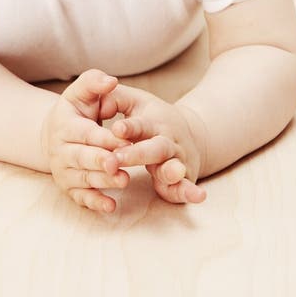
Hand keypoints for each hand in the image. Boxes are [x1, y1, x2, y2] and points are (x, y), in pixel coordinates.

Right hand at [40, 69, 132, 212]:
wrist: (56, 133)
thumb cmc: (76, 109)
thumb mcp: (82, 91)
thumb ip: (95, 82)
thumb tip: (112, 81)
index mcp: (64, 125)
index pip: (86, 132)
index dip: (105, 137)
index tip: (125, 140)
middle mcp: (60, 150)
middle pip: (82, 157)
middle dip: (101, 161)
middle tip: (120, 164)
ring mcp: (63, 171)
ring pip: (84, 178)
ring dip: (103, 181)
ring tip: (124, 181)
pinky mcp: (68, 187)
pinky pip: (81, 197)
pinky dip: (95, 202)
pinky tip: (111, 206)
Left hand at [104, 83, 207, 204]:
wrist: (188, 133)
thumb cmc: (150, 117)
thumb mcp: (134, 102)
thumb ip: (115, 100)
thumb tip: (98, 105)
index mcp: (152, 121)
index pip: (138, 124)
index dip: (128, 127)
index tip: (116, 129)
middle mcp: (166, 140)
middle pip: (153, 148)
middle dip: (136, 154)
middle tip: (116, 159)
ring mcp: (176, 160)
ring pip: (172, 167)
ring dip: (171, 171)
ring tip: (171, 172)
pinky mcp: (183, 179)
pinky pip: (185, 187)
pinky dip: (189, 192)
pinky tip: (197, 196)